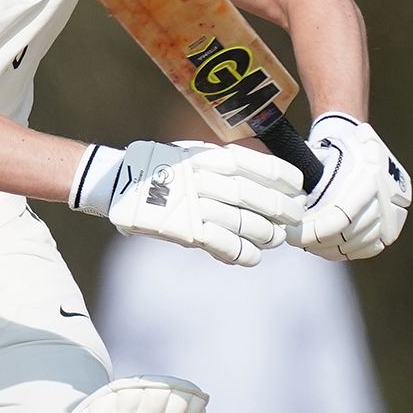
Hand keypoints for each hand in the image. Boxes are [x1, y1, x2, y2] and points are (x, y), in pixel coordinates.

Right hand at [70, 139, 304, 267]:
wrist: (115, 184)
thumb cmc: (157, 169)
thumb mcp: (188, 155)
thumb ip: (218, 163)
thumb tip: (257, 174)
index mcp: (203, 157)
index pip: (249, 163)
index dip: (277, 173)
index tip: (298, 184)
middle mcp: (200, 179)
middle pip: (249, 194)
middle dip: (278, 206)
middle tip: (296, 215)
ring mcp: (191, 205)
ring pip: (240, 220)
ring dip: (264, 232)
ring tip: (276, 238)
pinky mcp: (183, 230)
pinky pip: (220, 243)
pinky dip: (241, 252)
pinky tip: (254, 257)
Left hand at [290, 113, 410, 260]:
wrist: (359, 141)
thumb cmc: (334, 148)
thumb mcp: (319, 156)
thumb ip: (309, 184)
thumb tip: (293, 209)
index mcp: (368, 175)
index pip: (338, 220)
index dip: (313, 233)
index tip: (294, 235)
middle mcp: (386, 193)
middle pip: (349, 235)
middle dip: (319, 242)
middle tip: (299, 240)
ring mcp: (395, 208)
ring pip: (360, 243)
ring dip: (333, 248)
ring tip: (312, 243)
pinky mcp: (396, 220)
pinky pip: (374, 245)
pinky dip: (352, 250)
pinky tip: (333, 247)